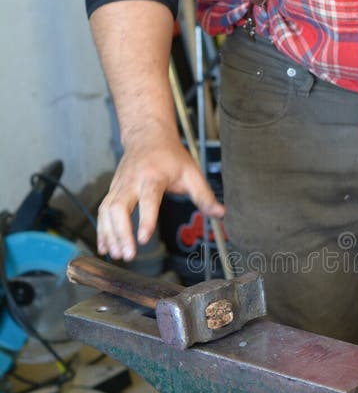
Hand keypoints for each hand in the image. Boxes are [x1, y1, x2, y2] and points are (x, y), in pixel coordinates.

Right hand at [97, 127, 224, 260]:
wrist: (147, 136)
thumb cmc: (170, 155)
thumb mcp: (191, 172)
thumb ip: (204, 195)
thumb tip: (220, 214)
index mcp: (153, 176)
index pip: (148, 199)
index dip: (145, 220)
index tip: (143, 240)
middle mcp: (131, 181)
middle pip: (118, 208)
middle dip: (121, 233)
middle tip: (128, 255)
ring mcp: (118, 186)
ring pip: (106, 211)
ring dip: (109, 235)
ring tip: (116, 256)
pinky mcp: (112, 191)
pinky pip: (102, 212)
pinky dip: (102, 231)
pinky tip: (105, 248)